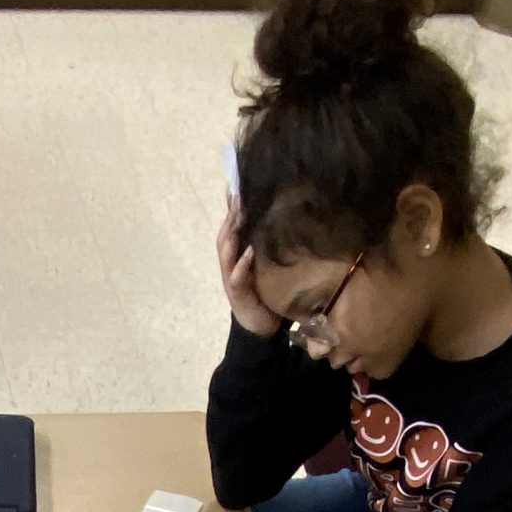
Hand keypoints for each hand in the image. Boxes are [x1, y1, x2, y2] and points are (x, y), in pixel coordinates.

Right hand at [217, 198, 278, 338]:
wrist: (262, 327)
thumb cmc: (267, 293)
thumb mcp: (269, 264)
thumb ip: (270, 245)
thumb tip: (286, 218)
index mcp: (238, 255)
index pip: (233, 227)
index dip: (232, 206)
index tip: (236, 184)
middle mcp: (231, 264)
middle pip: (226, 234)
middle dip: (231, 215)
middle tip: (238, 194)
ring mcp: (231, 278)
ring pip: (226, 252)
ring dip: (231, 234)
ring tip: (239, 216)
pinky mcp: (237, 294)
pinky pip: (236, 277)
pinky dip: (241, 264)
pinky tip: (248, 252)